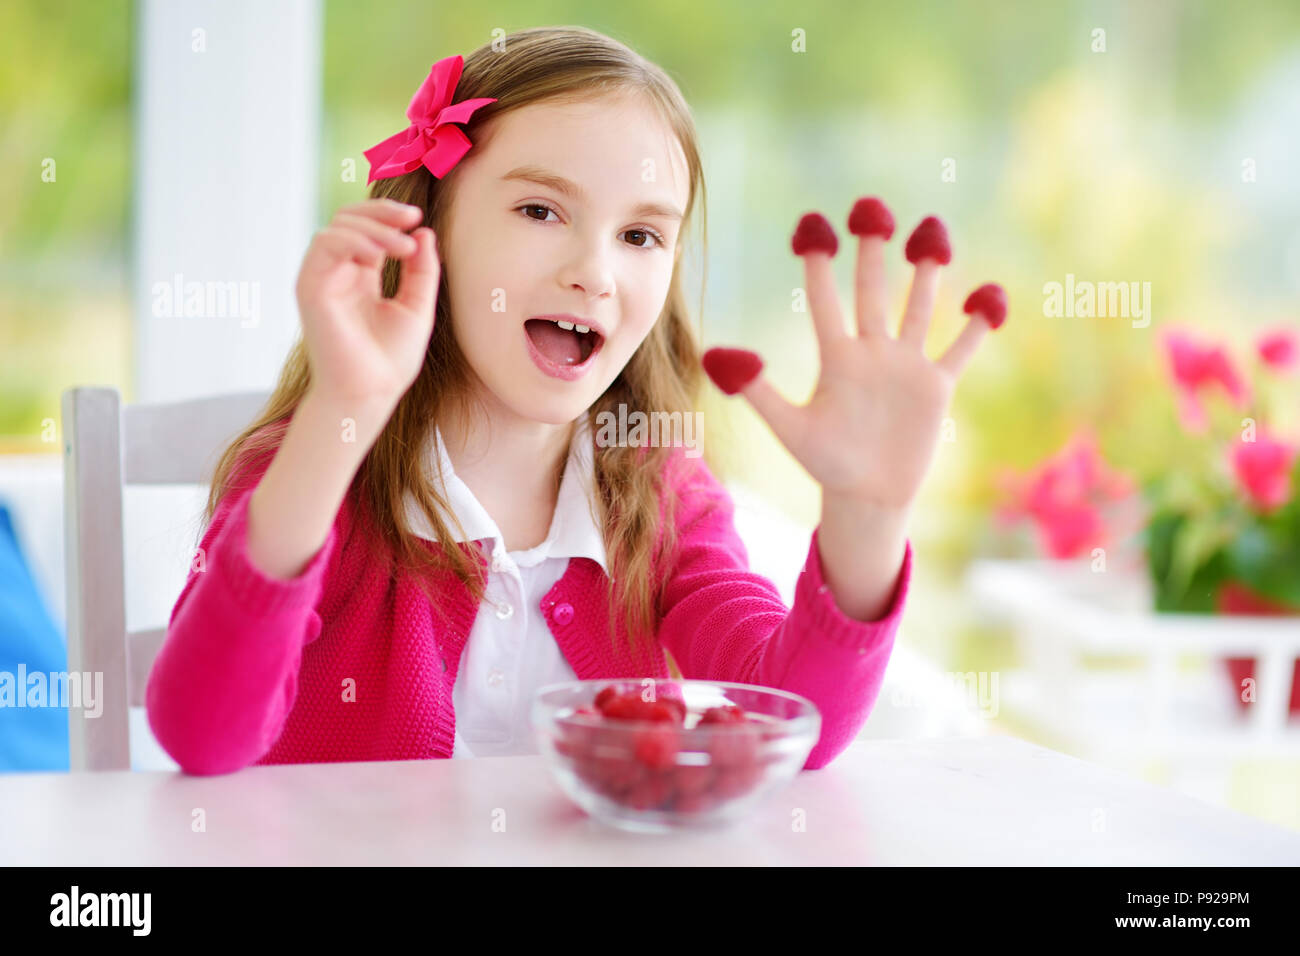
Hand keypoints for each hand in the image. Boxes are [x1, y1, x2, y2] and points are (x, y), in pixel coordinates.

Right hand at [296, 198, 439, 409]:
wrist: (370, 393)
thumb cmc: (390, 360)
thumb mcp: (417, 307)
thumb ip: (422, 271)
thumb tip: (423, 232)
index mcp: (361, 277)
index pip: (368, 230)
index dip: (389, 217)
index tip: (417, 219)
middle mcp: (339, 274)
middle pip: (349, 220)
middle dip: (380, 211)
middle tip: (411, 219)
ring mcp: (322, 279)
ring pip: (336, 228)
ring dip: (372, 227)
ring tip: (402, 246)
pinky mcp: (310, 288)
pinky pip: (324, 245)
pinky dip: (353, 240)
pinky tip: (379, 251)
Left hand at [703, 199, 1006, 513]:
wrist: (868, 497)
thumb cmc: (825, 463)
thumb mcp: (789, 427)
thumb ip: (756, 390)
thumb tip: (715, 354)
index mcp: (836, 356)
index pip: (824, 298)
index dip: (817, 262)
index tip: (812, 224)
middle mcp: (871, 350)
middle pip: (872, 289)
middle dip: (872, 250)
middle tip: (871, 208)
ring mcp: (906, 364)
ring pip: (919, 305)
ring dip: (926, 270)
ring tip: (931, 229)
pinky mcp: (936, 384)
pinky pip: (961, 347)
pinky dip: (976, 324)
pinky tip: (987, 295)